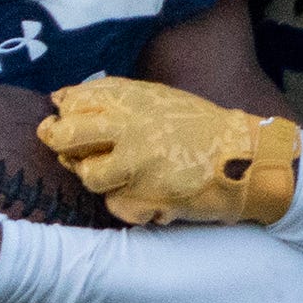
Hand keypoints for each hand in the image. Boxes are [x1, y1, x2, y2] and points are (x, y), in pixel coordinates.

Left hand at [37, 76, 300, 224]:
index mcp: (134, 99)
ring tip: (123, 176)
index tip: (68, 120)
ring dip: (99, 178)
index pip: (76, 100)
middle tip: (66, 151)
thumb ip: (114, 100)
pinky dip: (128, 202)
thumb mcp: (159, 99)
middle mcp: (129, 127)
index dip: (66, 113)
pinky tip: (150, 194)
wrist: (245, 158)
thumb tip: (61, 99)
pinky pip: (116, 204)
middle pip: (67, 135)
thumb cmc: (202, 128)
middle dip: (58, 143)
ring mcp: (136, 163)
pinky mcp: (145, 196)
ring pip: (88, 176)